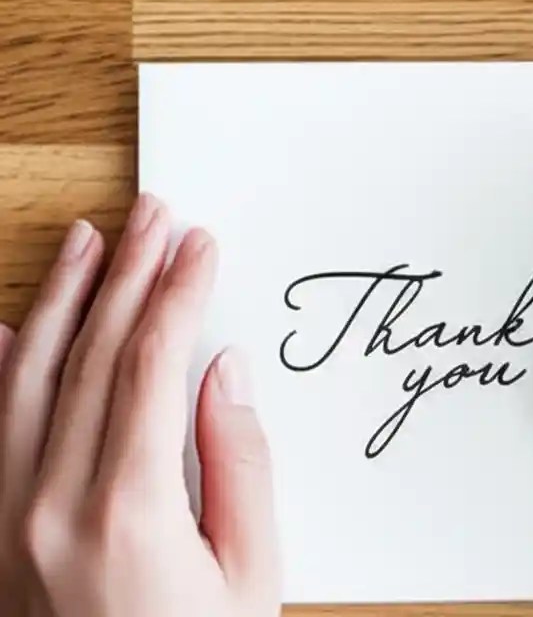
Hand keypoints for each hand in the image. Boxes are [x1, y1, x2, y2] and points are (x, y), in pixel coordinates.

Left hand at [0, 195, 279, 616]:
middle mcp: (48, 504)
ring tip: (85, 241)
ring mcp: (5, 518)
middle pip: (88, 356)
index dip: (178, 294)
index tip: (200, 244)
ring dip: (56, 300)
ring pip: (21, 378)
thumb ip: (239, 464)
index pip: (150, 365)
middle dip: (127, 273)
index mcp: (126, 511)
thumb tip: (225, 372)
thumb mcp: (251, 576)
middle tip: (156, 214)